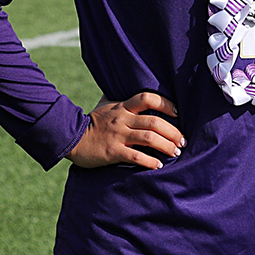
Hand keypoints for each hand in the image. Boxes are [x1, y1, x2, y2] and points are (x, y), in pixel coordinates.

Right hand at [67, 91, 183, 169]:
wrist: (71, 138)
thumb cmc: (92, 122)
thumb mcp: (106, 105)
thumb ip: (120, 99)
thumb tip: (131, 88)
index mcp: (122, 106)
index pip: (147, 98)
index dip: (165, 104)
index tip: (178, 113)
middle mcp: (123, 119)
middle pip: (155, 122)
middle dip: (173, 132)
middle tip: (182, 141)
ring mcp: (118, 136)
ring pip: (149, 139)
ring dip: (166, 146)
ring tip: (175, 152)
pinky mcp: (113, 152)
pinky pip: (136, 156)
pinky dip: (150, 162)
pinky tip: (158, 165)